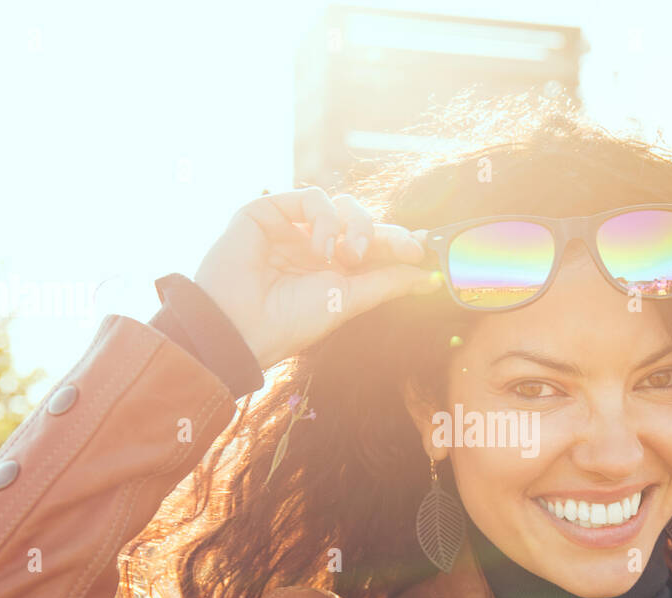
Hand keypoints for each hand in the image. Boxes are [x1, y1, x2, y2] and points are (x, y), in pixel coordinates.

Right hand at [193, 187, 441, 367]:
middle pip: (361, 220)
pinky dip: (324, 217)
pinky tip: (319, 247)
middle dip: (378, 233)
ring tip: (345, 255)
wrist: (241, 327)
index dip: (399, 241)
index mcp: (332, 269)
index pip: (374, 244)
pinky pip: (311, 196)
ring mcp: (291, 227)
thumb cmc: (291, 322)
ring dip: (354, 225)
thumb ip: (388, 283)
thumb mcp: (349, 300)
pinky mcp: (268, 211)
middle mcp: (313, 246)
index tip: (421, 249)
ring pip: (340, 204)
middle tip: (380, 255)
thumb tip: (430, 277)